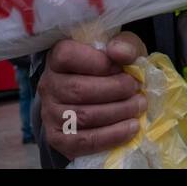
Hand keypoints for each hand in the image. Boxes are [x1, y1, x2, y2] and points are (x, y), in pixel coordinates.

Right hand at [38, 31, 147, 159]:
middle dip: (115, 90)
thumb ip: (124, 45)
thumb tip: (119, 53)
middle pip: (79, 90)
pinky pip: (84, 141)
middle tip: (136, 89)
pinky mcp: (58, 139)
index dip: (99, 62)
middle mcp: (48, 85)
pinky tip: (130, 128)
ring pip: (83, 116)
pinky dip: (112, 136)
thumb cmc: (112, 68)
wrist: (103, 97)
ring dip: (118, 112)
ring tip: (138, 106)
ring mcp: (49, 114)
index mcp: (57, 58)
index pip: (67, 56)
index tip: (122, 68)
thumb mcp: (121, 49)